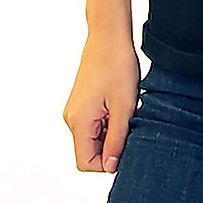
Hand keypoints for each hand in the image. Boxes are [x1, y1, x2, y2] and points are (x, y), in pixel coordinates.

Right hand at [62, 29, 141, 173]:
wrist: (108, 35)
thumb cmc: (117, 65)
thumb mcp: (124, 106)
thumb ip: (117, 140)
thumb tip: (110, 167)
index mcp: (79, 121)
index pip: (86, 163)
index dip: (108, 161)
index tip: (127, 142)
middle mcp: (71, 118)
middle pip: (90, 151)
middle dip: (112, 143)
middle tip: (130, 122)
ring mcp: (75, 110)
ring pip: (94, 137)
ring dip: (113, 130)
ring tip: (127, 109)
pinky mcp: (81, 103)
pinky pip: (94, 123)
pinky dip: (109, 120)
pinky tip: (121, 103)